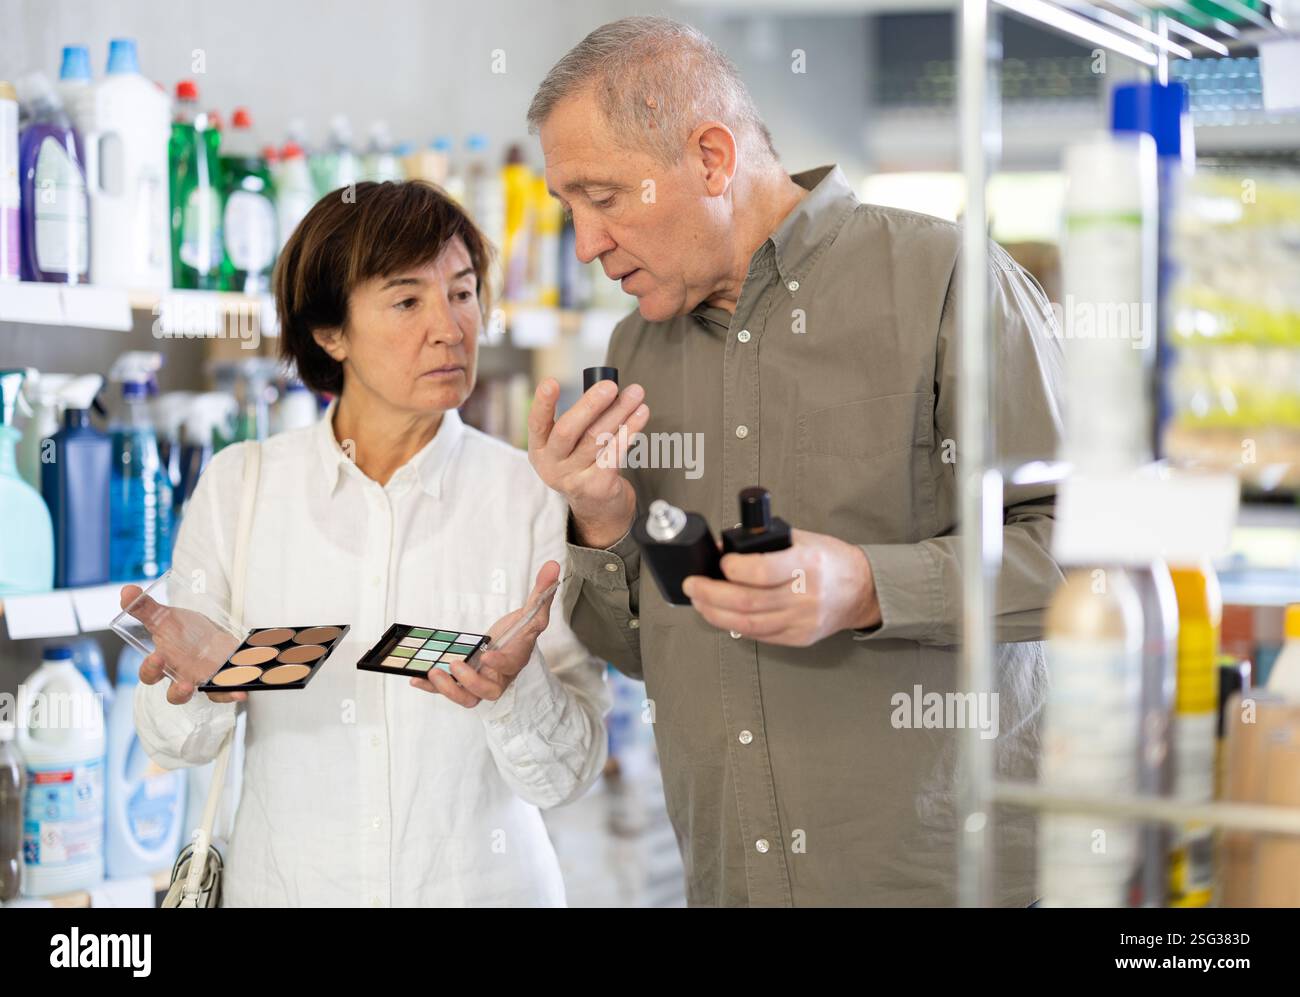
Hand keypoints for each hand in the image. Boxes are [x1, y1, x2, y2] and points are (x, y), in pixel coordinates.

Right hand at [119, 585, 246, 704]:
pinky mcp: (220, 682)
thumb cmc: (183, 632)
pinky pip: (224, 692)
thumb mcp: (167, 617)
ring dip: (208, 696)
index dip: (151, 669)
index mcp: (164, 663)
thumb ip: (146, 607)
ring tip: (203, 689)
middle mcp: (181, 677)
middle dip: (177, 691)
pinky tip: (240, 692)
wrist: (211, 637)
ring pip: (202, 695)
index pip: (150, 673)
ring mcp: (202, 681)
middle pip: (174, 693)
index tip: (157, 657)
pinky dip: (231, 693)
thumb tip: (127, 591)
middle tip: (185, 685)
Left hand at [410, 561, 561, 706]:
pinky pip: (449, 690)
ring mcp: (481, 681)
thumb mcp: (532, 611)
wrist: (512, 645)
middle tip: (456, 665)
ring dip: (449, 690)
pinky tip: (416, 678)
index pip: (511, 665)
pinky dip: (431, 688)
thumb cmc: (522, 631)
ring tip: (433, 672)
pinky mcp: (465, 681)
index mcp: (516, 659)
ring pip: (468, 698)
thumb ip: (541, 592)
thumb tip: (552, 565)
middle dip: (470, 682)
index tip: (488, 655)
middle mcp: (499, 676)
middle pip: (488, 692)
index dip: (500, 664)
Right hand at [527, 376, 648, 548]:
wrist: (597, 509)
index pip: (537, 423)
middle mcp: (552, 465)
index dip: (543, 403)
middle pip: (568, 430)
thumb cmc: (584, 465)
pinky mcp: (598, 487)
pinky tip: (640, 416)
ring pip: (597, 438)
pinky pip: (615, 454)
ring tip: (636, 394)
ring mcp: (574, 478)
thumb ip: (579, 422)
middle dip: (591, 404)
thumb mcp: (569, 447)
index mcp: (540, 449)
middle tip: (611, 385)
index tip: (551, 382)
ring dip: (619, 412)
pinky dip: (629, 432)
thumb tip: (608, 389)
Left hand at [680, 529, 880, 646]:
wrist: (862, 590)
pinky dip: (734, 625)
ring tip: (699, 602)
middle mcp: (805, 595)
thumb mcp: (801, 539)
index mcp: (807, 563)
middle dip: (710, 594)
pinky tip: (720, 615)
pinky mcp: (798, 638)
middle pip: (748, 601)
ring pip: (748, 624)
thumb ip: (764, 544)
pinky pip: (759, 635)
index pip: (763, 570)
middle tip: (692, 586)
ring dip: (715, 614)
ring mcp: (802, 621)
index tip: (719, 563)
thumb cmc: (830, 560)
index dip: (733, 569)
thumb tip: (721, 550)